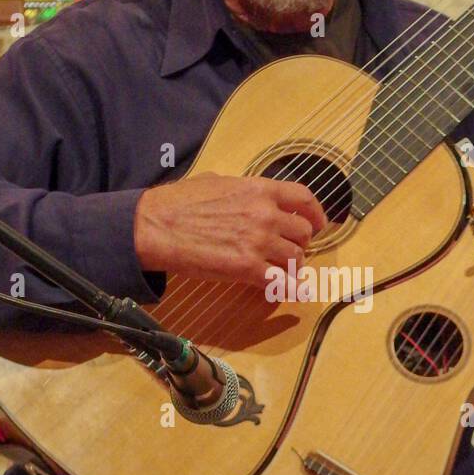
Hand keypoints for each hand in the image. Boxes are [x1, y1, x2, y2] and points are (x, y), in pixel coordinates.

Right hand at [133, 171, 326, 287]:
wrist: (155, 226)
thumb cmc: (178, 202)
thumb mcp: (216, 181)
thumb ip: (242, 190)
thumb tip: (250, 197)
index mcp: (259, 189)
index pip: (303, 198)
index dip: (316, 213)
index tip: (318, 224)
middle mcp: (264, 214)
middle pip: (303, 234)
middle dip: (299, 244)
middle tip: (288, 251)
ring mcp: (258, 242)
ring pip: (295, 260)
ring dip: (290, 267)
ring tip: (279, 270)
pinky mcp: (246, 268)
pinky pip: (281, 283)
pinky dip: (288, 289)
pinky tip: (290, 292)